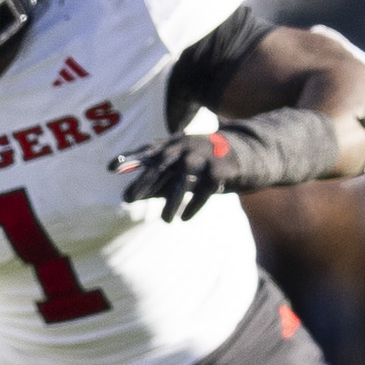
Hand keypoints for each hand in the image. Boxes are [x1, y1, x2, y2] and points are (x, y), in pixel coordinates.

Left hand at [109, 106, 341, 223]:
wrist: (254, 153)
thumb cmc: (208, 163)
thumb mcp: (182, 167)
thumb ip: (157, 178)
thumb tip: (129, 193)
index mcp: (175, 144)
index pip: (148, 151)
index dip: (129, 158)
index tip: (110, 167)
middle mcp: (188, 146)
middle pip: (161, 165)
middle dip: (143, 182)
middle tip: (127, 200)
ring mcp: (206, 156)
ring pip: (183, 179)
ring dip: (171, 202)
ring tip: (164, 221)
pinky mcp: (223, 169)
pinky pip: (206, 190)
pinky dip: (194, 205)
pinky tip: (184, 219)